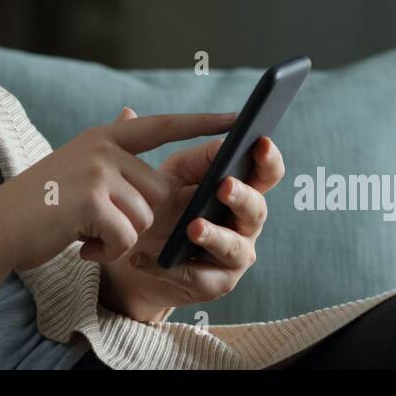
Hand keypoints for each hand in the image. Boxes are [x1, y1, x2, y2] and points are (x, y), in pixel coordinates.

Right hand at [0, 108, 240, 274]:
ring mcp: (97, 171)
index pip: (162, 125)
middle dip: (137, 221)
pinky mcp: (91, 200)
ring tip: (86, 236)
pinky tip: (83, 249)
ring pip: (145, 218)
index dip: (200, 123)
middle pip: (157, 191)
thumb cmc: (39, 206)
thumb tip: (137, 124)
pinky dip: (109, 253)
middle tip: (98, 228)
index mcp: (104, 137)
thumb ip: (111, 153)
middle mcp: (104, 147)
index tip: (235, 119)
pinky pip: (127, 237)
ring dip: (121, 239)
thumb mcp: (75, 166)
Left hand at [98, 106, 285, 319]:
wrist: (134, 258)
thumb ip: (146, 144)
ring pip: (236, 246)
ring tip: (191, 227)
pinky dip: (175, 267)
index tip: (259, 140)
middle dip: (242, 196)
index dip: (268, 157)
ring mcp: (234, 255)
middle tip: (223, 186)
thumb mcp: (153, 173)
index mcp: (237, 187)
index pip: (265, 171)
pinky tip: (145, 257)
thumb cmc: (157, 207)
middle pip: (257, 208)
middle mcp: (244, 222)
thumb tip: (128, 112)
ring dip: (215, 235)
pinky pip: (202, 277)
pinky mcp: (215, 284)